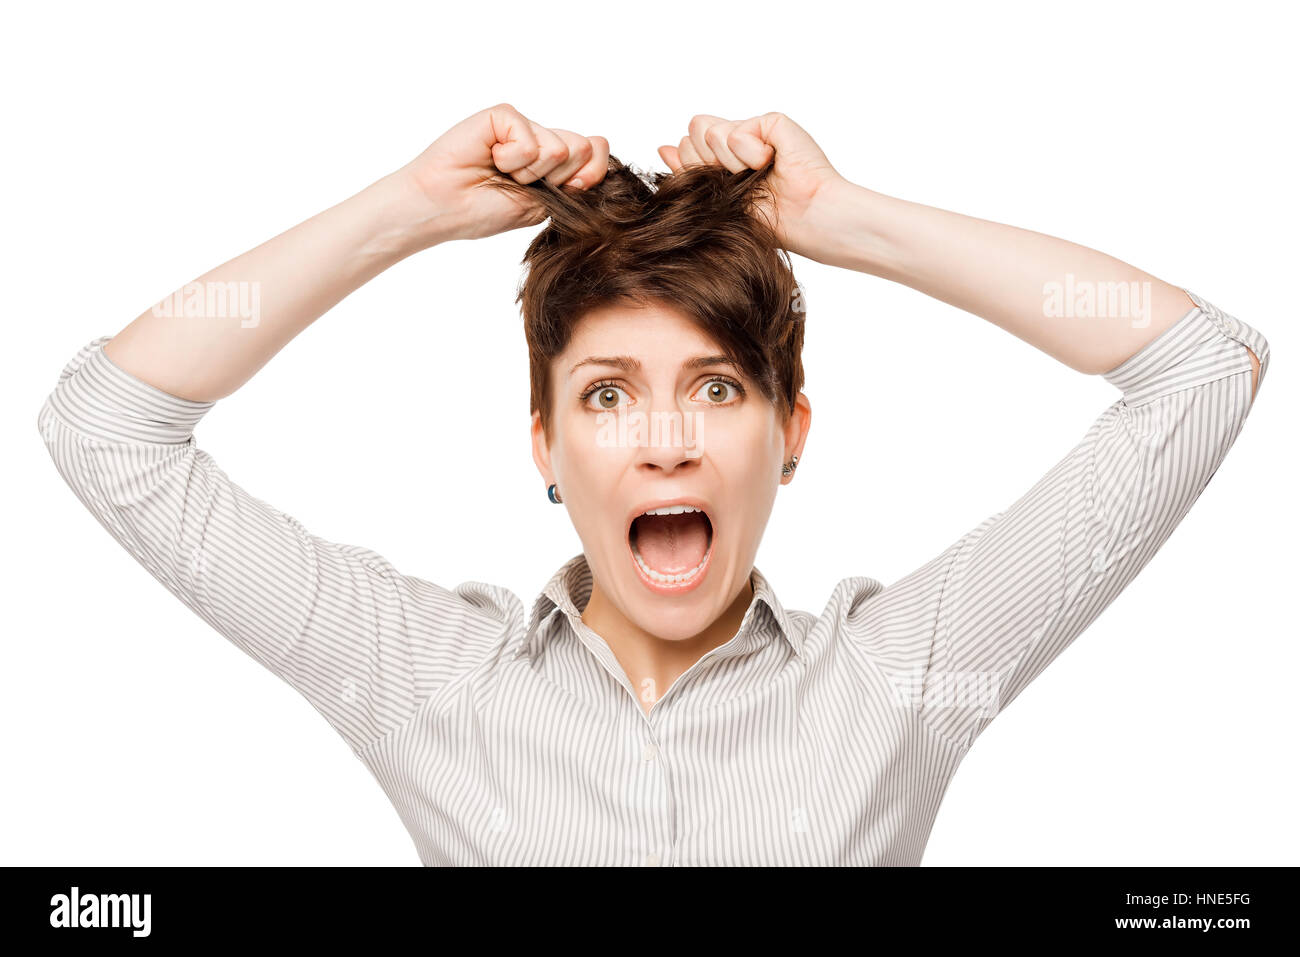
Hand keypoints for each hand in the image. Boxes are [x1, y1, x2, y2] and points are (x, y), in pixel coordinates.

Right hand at [396, 103, 609, 243]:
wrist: (444, 207)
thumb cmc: (485, 211)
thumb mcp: (543, 205)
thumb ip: (575, 181)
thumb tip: (599, 146)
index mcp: (554, 163)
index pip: (597, 153)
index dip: (591, 174)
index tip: (565, 191)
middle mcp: (541, 140)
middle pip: (584, 149)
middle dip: (556, 179)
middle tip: (520, 184)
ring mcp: (523, 126)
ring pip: (561, 148)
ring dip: (530, 173)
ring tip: (501, 172)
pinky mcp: (504, 115)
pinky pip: (530, 140)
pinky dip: (511, 160)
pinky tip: (490, 159)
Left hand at [657, 112, 846, 259]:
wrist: (804, 221)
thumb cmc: (768, 219)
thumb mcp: (716, 197)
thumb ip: (689, 170)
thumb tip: (663, 148)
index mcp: (722, 157)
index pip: (685, 144)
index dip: (695, 168)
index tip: (723, 188)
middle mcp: (737, 140)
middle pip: (692, 132)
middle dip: (708, 164)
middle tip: (740, 182)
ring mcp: (754, 129)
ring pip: (707, 131)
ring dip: (729, 163)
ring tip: (757, 175)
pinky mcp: (771, 122)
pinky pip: (734, 132)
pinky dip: (749, 154)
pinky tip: (770, 163)